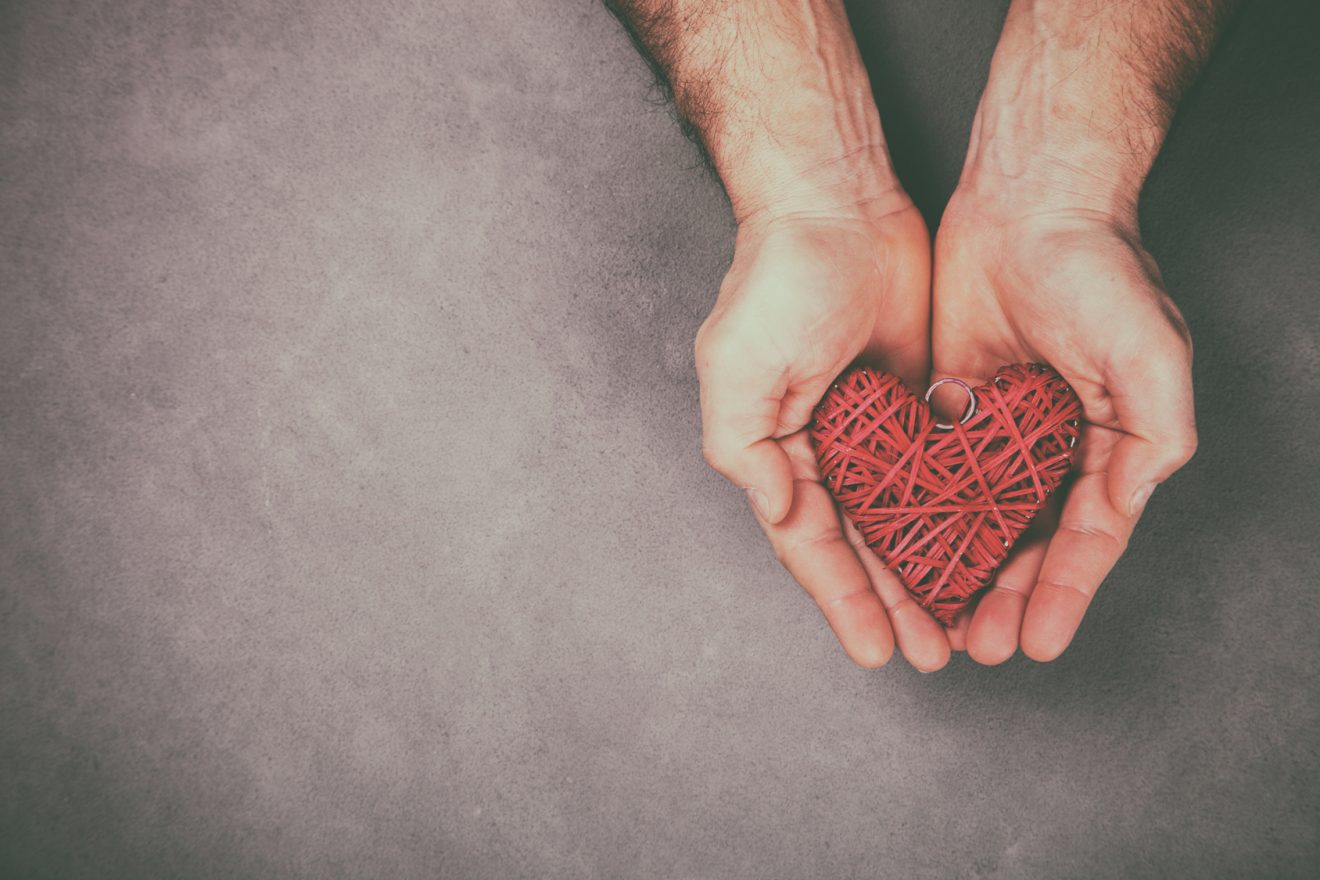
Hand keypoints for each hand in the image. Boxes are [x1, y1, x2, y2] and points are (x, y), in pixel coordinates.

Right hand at [696, 194, 949, 670]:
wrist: (836, 204)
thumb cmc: (775, 282)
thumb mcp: (737, 368)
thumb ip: (744, 447)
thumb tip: (776, 512)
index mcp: (776, 454)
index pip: (811, 544)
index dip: (844, 600)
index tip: (881, 649)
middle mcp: (823, 453)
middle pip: (861, 547)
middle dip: (894, 603)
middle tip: (933, 653)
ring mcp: (872, 431)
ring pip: (904, 521)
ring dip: (927, 573)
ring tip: (962, 623)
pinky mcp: (917, 403)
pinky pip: (940, 473)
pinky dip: (956, 516)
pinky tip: (983, 551)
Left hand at [933, 189, 1196, 662]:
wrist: (1026, 199)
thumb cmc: (1099, 269)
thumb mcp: (1149, 357)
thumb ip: (1152, 436)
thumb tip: (1131, 505)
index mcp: (1108, 444)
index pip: (1086, 536)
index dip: (1062, 593)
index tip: (1034, 642)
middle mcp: (1053, 445)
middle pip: (1029, 541)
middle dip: (1006, 597)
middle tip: (979, 646)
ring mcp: (998, 430)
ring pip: (977, 521)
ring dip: (962, 573)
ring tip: (940, 623)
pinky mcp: (946, 406)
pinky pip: (934, 476)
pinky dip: (924, 519)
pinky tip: (905, 556)